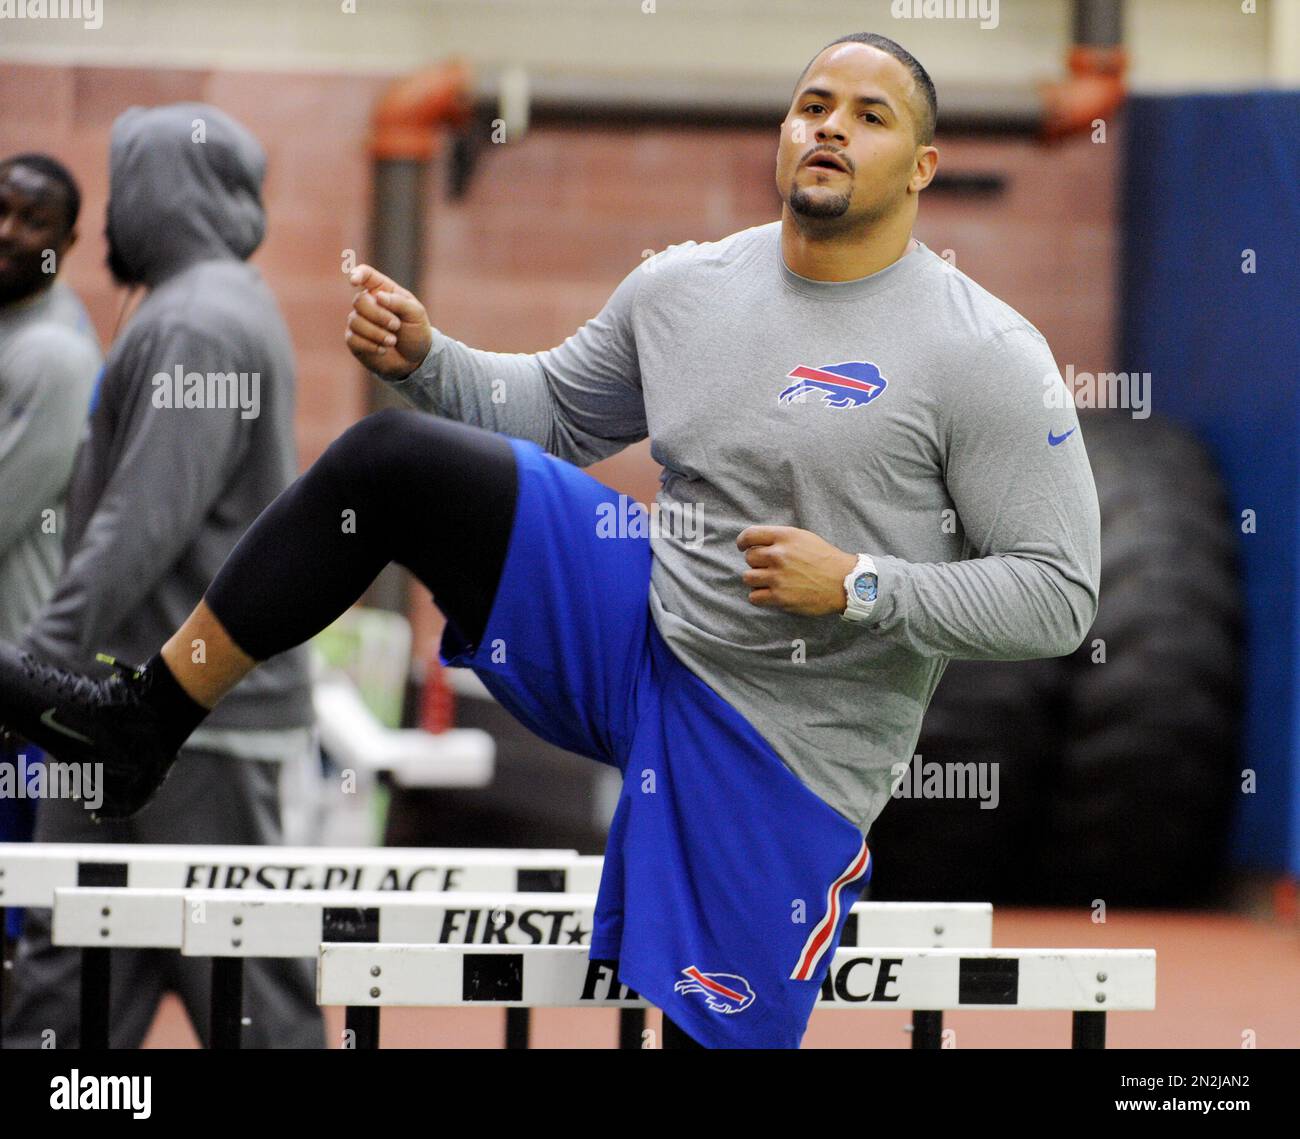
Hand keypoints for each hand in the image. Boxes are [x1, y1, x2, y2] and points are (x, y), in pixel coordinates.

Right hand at [345, 265, 433, 379]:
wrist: (415, 359)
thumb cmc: (416, 331)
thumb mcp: (416, 314)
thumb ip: (400, 302)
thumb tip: (378, 297)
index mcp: (383, 291)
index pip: (366, 275)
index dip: (358, 274)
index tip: (353, 281)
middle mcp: (368, 304)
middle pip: (360, 301)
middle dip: (379, 315)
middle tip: (396, 326)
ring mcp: (359, 321)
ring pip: (355, 321)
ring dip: (376, 333)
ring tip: (392, 341)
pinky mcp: (354, 340)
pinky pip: (353, 339)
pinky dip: (370, 345)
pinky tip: (382, 350)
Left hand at [737, 525, 857, 616]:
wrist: (844, 582)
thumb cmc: (825, 559)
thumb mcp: (804, 538)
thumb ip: (781, 539)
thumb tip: (758, 543)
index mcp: (785, 537)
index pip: (750, 535)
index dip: (743, 542)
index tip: (743, 547)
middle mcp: (779, 555)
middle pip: (749, 558)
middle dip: (756, 563)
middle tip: (768, 567)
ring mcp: (778, 577)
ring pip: (748, 578)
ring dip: (756, 580)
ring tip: (769, 581)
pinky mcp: (780, 597)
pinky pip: (754, 597)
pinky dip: (759, 596)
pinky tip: (770, 594)